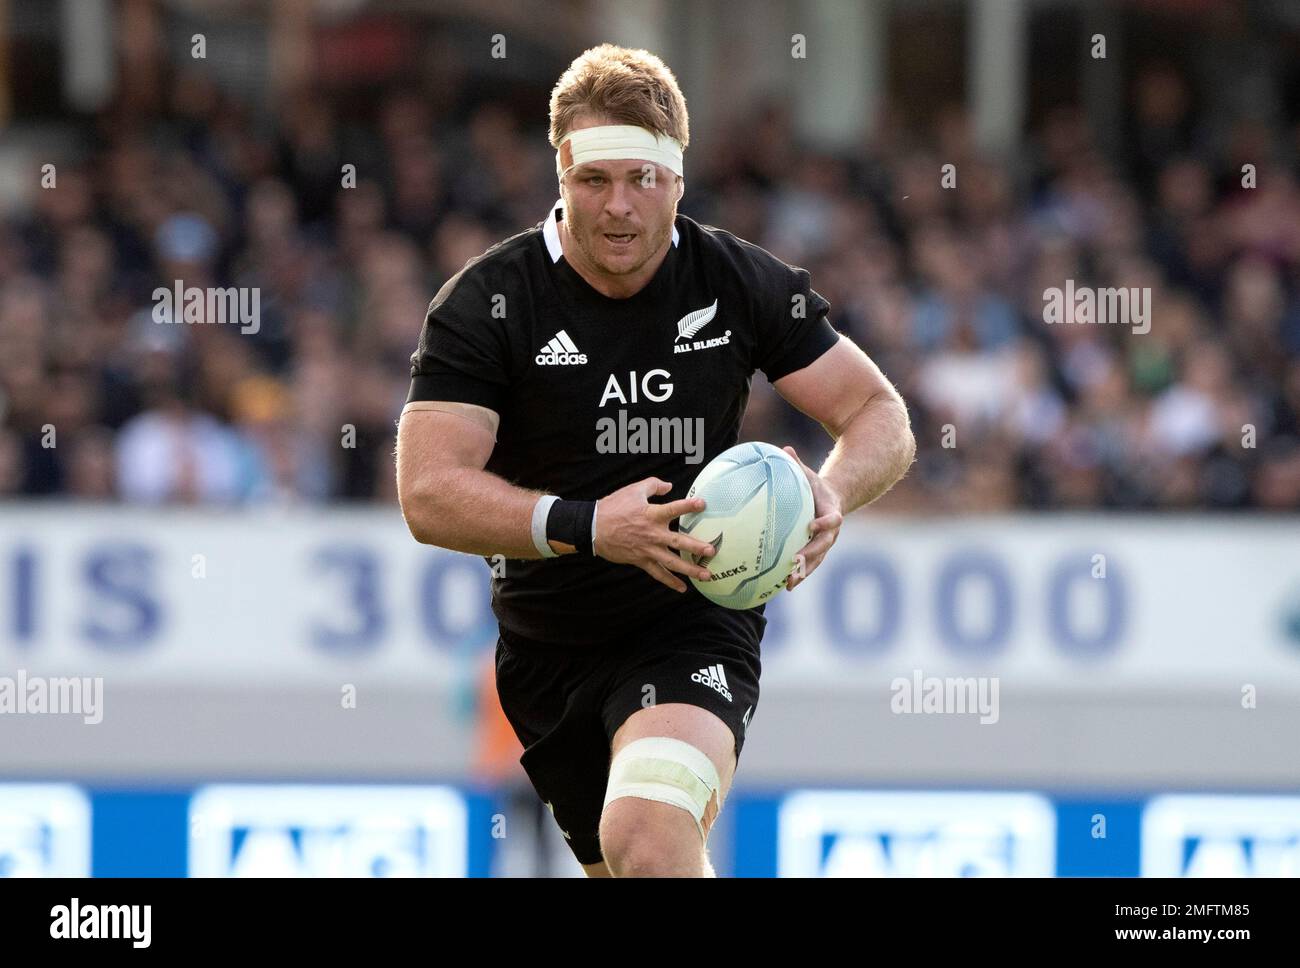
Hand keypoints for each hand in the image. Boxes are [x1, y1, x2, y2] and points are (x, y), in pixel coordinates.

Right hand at [593, 477, 715, 592]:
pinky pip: (658, 573)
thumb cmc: (613, 507)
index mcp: (652, 514)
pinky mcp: (641, 560)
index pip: (675, 509)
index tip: (703, 504)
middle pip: (679, 542)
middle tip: (712, 551)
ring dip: (690, 569)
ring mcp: (648, 549)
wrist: (593, 528)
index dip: (689, 506)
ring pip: (672, 562)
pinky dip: (670, 581)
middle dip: (696, 547)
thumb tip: (669, 486)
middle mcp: (653, 533)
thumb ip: (653, 485)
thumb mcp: (633, 490)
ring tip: (706, 574)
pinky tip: (683, 588)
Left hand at [783, 445, 842, 590]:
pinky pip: (809, 565)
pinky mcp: (818, 551)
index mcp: (832, 511)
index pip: (833, 519)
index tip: (813, 525)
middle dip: (812, 555)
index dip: (825, 523)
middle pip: (825, 545)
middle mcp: (832, 531)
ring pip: (817, 560)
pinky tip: (782, 586)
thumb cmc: (815, 485)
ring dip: (804, 572)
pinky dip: (799, 575)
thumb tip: (785, 448)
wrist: (833, 499)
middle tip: (796, 561)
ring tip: (789, 583)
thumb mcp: (808, 474)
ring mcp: (826, 543)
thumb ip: (798, 464)